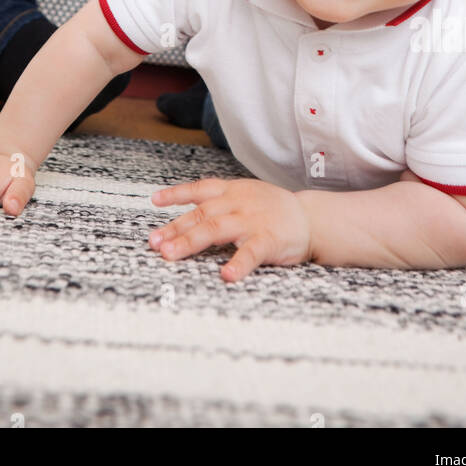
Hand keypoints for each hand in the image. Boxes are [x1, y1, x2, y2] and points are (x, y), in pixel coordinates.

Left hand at [148, 178, 312, 281]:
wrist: (311, 218)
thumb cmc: (274, 210)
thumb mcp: (246, 196)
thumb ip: (221, 202)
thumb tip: (188, 215)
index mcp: (233, 191)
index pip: (200, 190)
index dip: (176, 194)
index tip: (155, 201)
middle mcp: (239, 203)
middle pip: (201, 214)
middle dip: (175, 228)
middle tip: (154, 242)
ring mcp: (253, 220)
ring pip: (216, 229)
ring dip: (190, 242)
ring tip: (171, 254)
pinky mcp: (269, 240)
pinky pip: (250, 253)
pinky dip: (238, 264)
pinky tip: (226, 275)